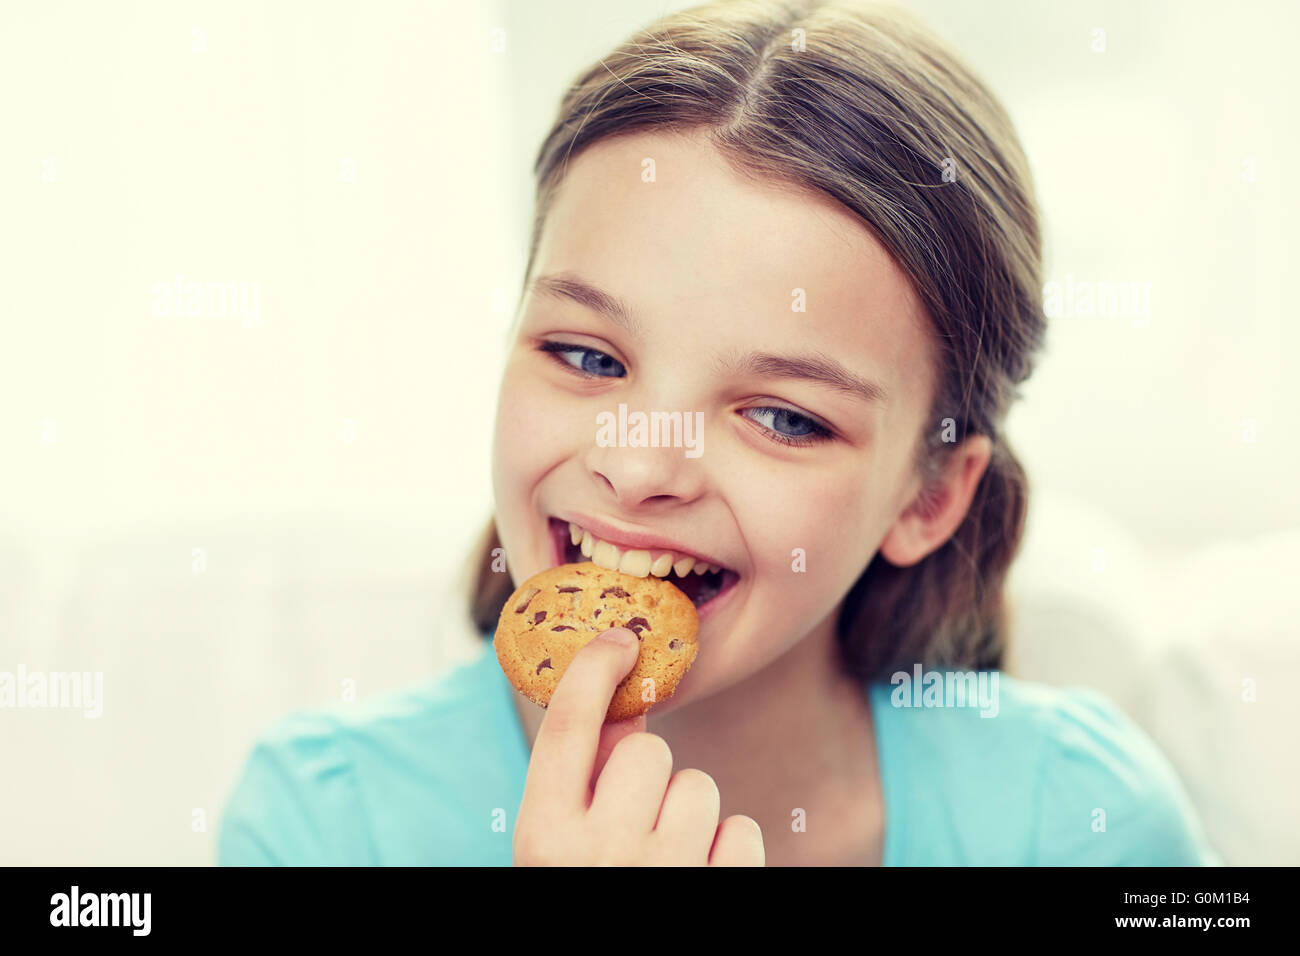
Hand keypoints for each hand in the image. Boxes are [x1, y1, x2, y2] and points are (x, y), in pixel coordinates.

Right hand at [513, 627, 764, 865]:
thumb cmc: (589, 882)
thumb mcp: (561, 844)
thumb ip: (584, 775)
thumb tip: (623, 691)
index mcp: (543, 838)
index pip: (567, 723)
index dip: (595, 667)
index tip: (621, 637)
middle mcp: (599, 855)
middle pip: (646, 750)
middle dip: (649, 772)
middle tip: (639, 820)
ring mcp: (664, 874)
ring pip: (698, 787)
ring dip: (689, 814)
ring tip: (667, 859)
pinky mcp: (721, 890)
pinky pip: (741, 830)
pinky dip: (727, 849)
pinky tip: (698, 875)